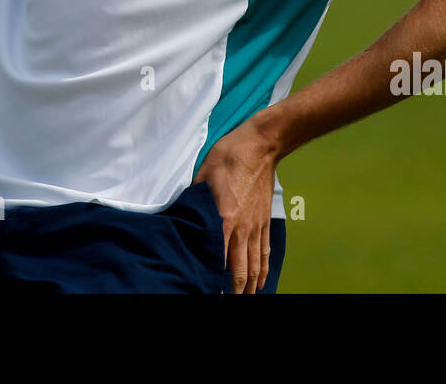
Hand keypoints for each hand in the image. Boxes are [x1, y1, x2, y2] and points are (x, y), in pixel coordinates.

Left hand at [192, 118, 279, 293]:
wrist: (259, 146)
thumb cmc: (228, 157)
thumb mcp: (201, 176)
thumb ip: (193, 201)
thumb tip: (181, 216)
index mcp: (223, 219)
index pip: (218, 258)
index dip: (213, 279)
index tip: (206, 290)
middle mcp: (242, 229)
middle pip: (240, 270)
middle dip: (234, 290)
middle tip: (226, 300)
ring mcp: (256, 226)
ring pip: (255, 265)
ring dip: (249, 286)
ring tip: (243, 298)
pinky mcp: (265, 221)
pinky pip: (265, 252)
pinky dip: (263, 270)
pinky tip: (260, 282)